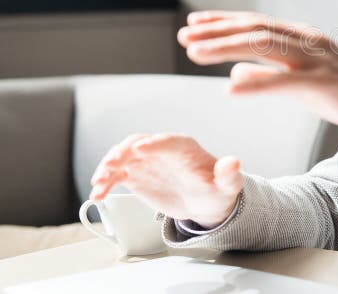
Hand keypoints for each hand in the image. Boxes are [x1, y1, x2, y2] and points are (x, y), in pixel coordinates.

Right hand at [89, 134, 242, 227]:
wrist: (205, 202)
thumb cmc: (217, 189)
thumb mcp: (228, 185)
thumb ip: (228, 174)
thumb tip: (234, 162)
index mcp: (184, 147)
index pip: (168, 141)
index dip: (154, 143)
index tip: (140, 149)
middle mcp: (162, 150)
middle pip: (138, 143)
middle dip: (123, 152)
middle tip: (110, 164)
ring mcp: (147, 162)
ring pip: (122, 158)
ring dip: (108, 166)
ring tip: (99, 181)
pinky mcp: (136, 176)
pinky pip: (116, 175)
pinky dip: (105, 183)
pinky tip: (97, 195)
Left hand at [178, 11, 337, 153]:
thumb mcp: (309, 83)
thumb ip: (274, 75)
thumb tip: (236, 74)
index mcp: (307, 40)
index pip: (258, 25)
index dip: (223, 23)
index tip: (194, 25)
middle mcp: (311, 43)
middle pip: (256, 30)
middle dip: (216, 31)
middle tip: (184, 35)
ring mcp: (320, 62)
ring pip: (265, 46)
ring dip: (226, 47)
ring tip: (195, 51)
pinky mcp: (329, 85)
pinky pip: (286, 82)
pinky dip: (257, 84)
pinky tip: (231, 88)